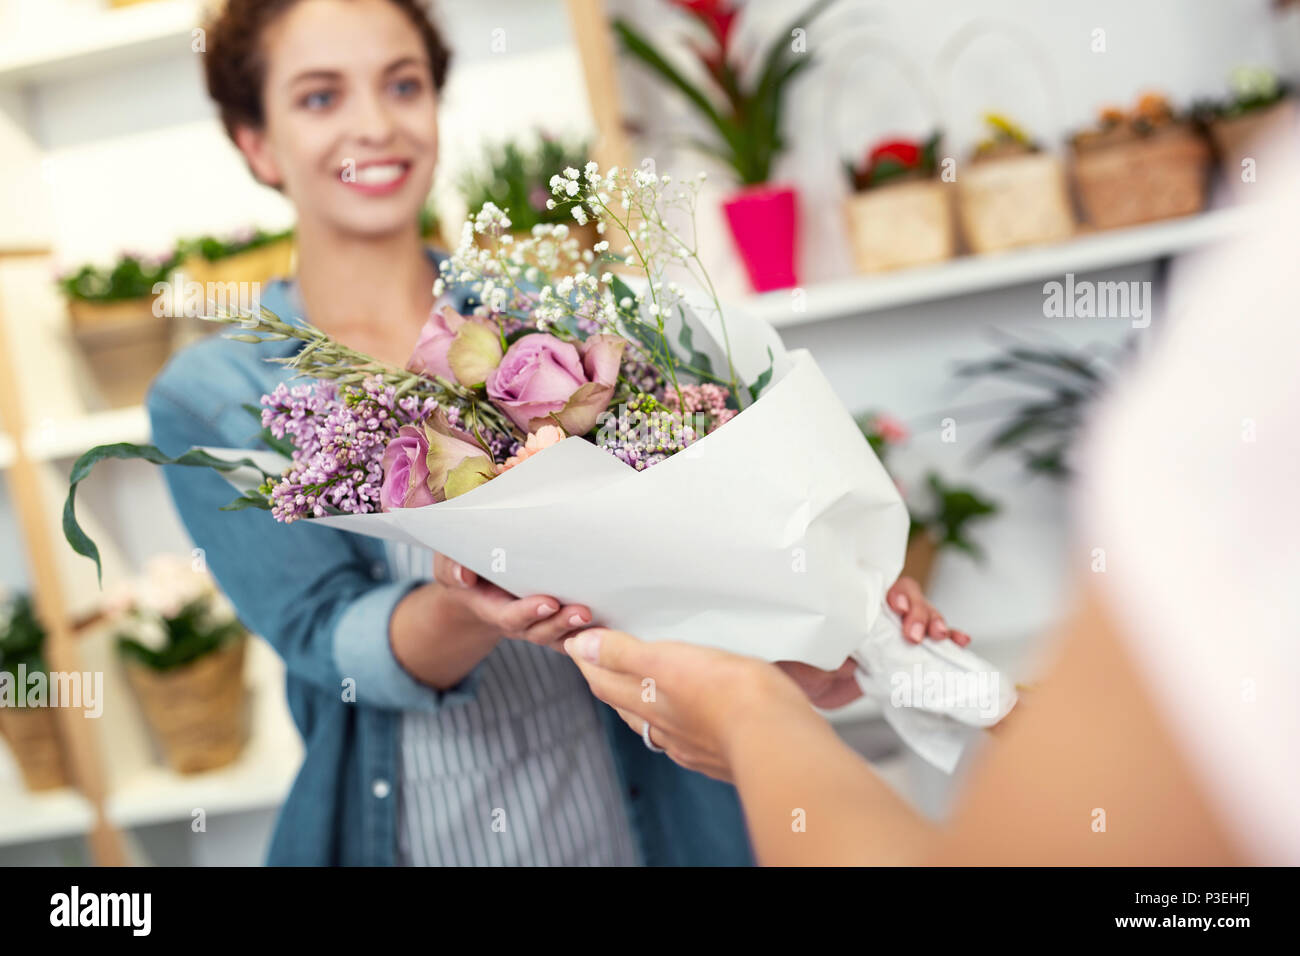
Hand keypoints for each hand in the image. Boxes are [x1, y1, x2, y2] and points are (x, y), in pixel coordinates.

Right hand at [433, 553, 591, 651]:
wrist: (477, 583)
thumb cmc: (466, 568)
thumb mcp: (449, 564)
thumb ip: (453, 568)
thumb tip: (464, 576)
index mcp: (493, 609)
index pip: (511, 617)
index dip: (528, 613)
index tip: (547, 602)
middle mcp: (520, 622)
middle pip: (542, 630)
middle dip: (561, 623)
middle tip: (582, 612)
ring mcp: (540, 624)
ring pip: (562, 635)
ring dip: (580, 628)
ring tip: (598, 616)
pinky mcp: (558, 620)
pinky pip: (576, 633)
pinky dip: (594, 632)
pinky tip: (614, 623)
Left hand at [564, 628, 814, 782]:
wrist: (777, 740)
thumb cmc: (728, 694)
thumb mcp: (669, 661)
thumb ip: (624, 654)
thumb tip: (580, 647)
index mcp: (649, 703)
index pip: (604, 682)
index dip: (588, 662)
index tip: (578, 644)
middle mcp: (665, 731)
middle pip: (627, 706)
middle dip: (612, 683)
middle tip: (606, 661)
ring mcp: (694, 747)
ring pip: (658, 725)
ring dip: (647, 706)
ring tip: (648, 688)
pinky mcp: (722, 756)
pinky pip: (691, 740)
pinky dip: (682, 725)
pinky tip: (694, 720)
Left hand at [773, 577, 970, 709]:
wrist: (809, 691)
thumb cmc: (801, 663)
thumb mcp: (805, 655)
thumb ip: (826, 652)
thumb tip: (847, 658)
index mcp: (852, 604)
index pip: (879, 586)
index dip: (893, 592)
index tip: (894, 606)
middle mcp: (876, 614)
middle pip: (908, 598)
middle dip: (917, 611)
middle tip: (915, 634)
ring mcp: (894, 633)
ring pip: (925, 617)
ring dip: (936, 623)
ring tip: (943, 637)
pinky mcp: (905, 656)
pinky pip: (932, 645)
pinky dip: (949, 643)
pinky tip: (960, 644)